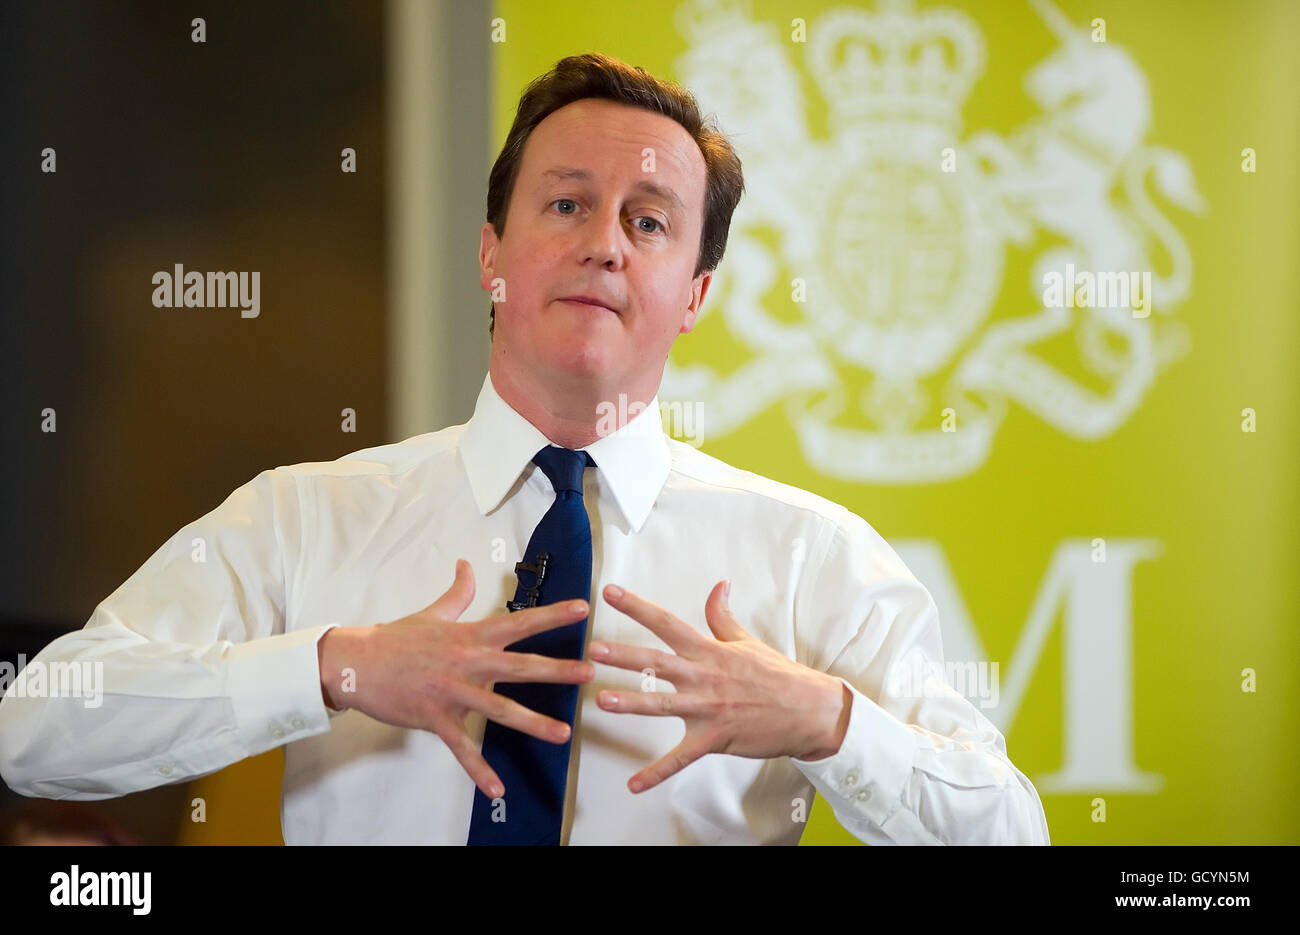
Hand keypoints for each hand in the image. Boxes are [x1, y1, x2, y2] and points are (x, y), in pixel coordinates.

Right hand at [317, 558, 595, 799]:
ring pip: (499, 709)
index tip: (583, 609)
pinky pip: (461, 747)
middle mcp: (468, 661)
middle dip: (558, 670)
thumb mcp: (432, 612)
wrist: (356, 662)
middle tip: (590, 672)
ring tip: (564, 734)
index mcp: (471, 635)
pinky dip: (479, 770)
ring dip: (533, 722)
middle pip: (520, 666)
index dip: (552, 615)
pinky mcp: (435, 717)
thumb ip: (458, 592)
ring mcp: (452, 691)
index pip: (520, 622)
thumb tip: (466, 565)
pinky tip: (497, 790)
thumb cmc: (396, 638)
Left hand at [590, 581, 850, 792]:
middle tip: (593, 649)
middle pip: (657, 663)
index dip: (637, 607)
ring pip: (663, 705)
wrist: (809, 711)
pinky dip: (657, 773)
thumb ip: (722, 616)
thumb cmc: (778, 675)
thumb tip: (718, 586)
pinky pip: (681, 759)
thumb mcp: (746, 641)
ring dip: (631, 703)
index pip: (667, 623)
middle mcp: (704, 677)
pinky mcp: (714, 739)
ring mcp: (708, 709)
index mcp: (709, 651)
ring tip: (600, 700)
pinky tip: (634, 784)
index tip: (610, 593)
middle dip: (624, 656)